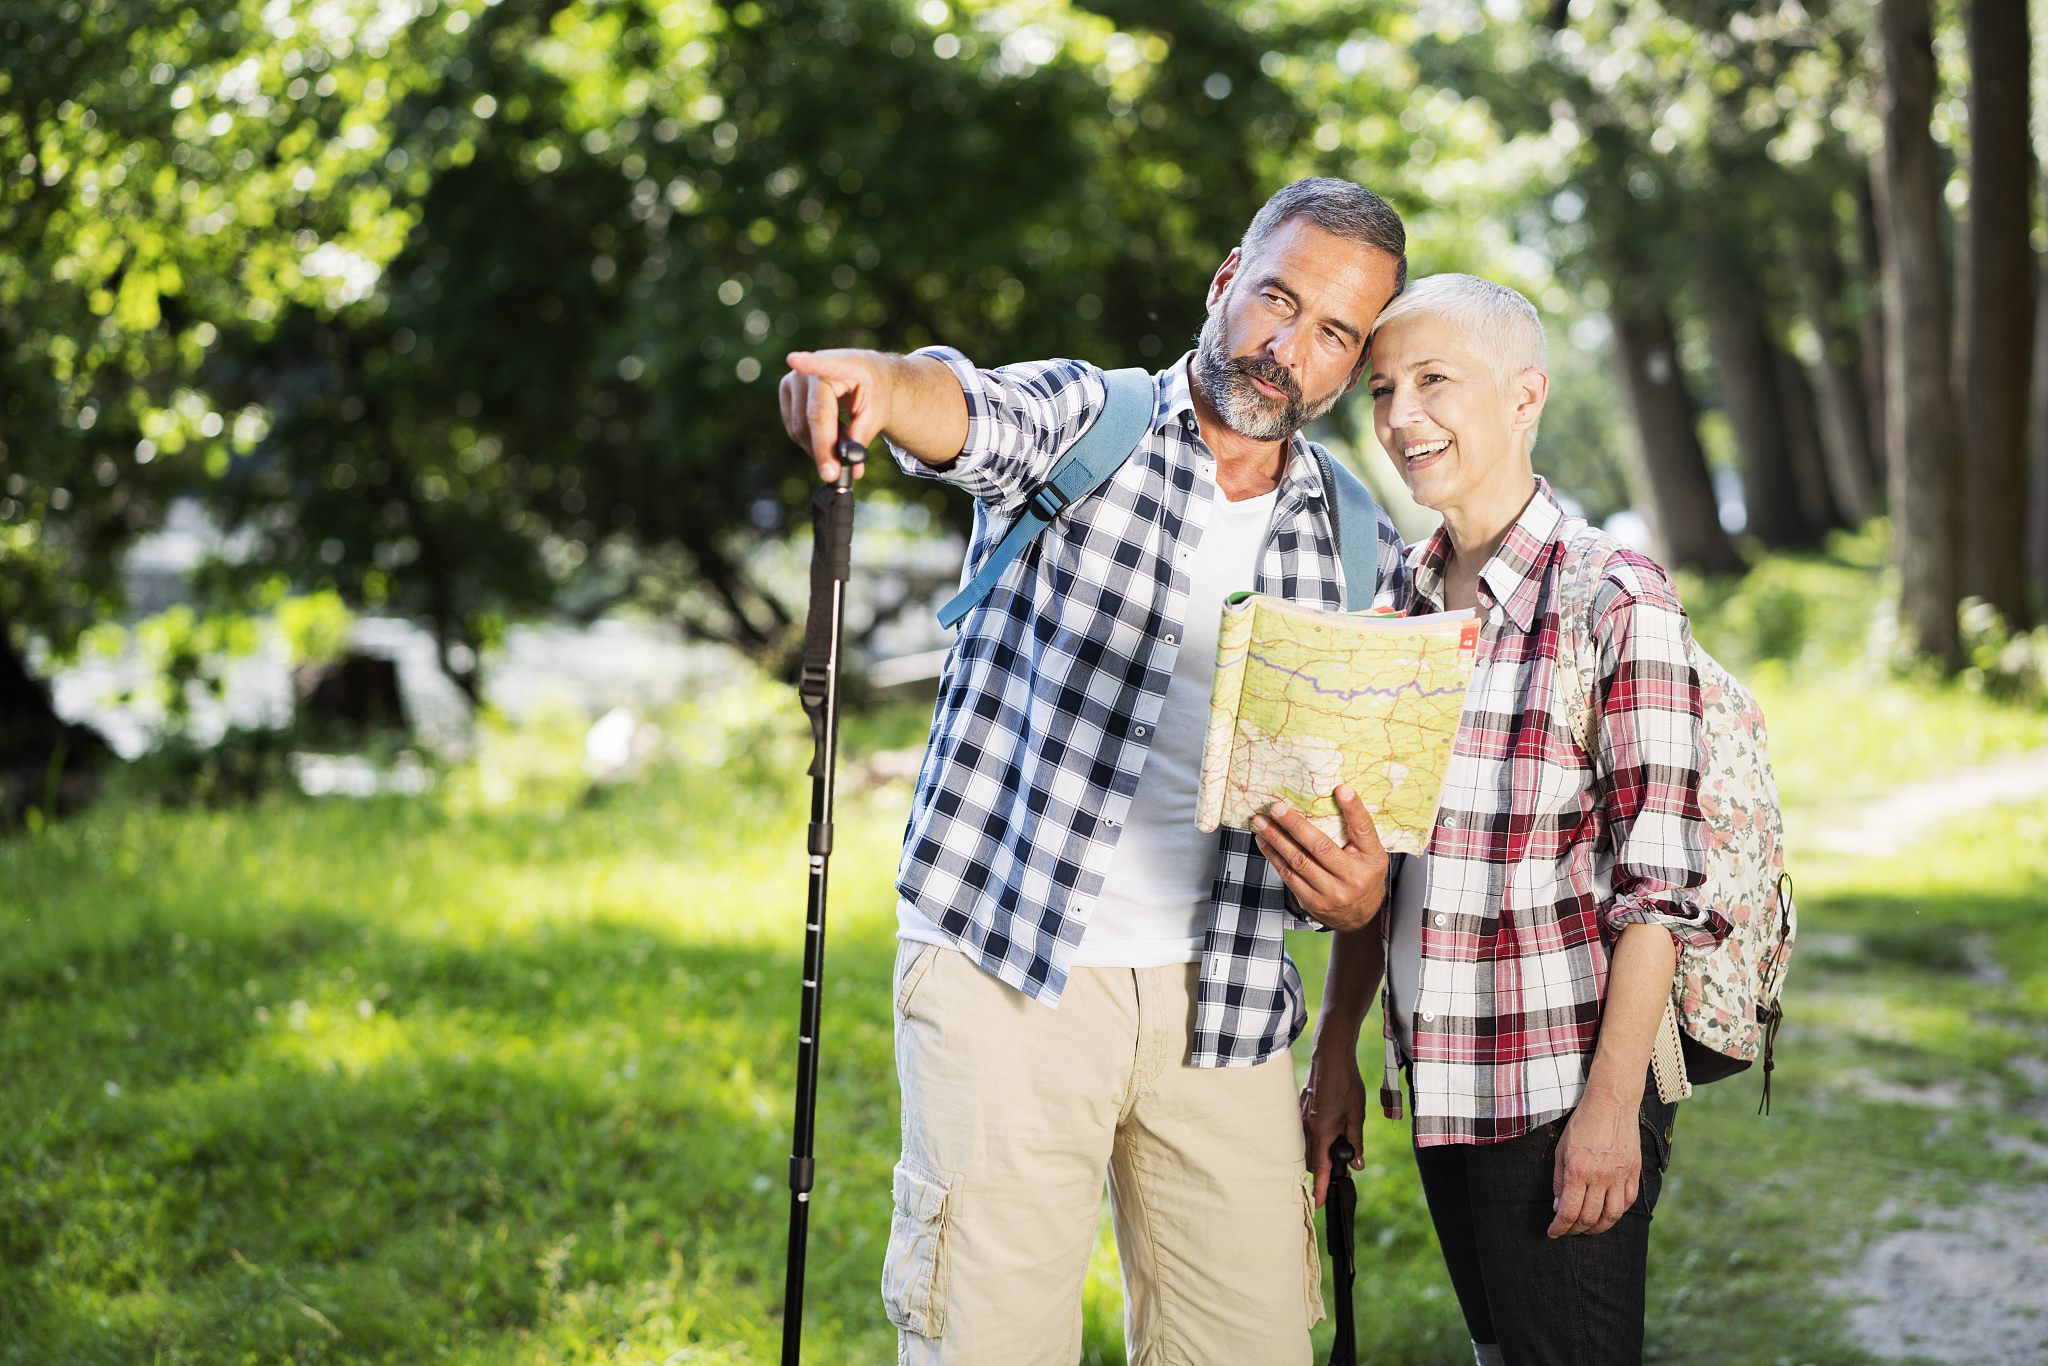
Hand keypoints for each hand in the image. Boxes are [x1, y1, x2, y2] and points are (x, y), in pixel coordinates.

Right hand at [780, 349, 882, 481]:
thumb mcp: (878, 412)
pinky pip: (793, 427)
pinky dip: (810, 442)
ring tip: (838, 452)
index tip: (794, 360)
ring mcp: (795, 378)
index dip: (808, 363)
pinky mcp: (786, 390)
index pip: (825, 363)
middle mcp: (813, 368)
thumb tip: (850, 461)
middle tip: (835, 475)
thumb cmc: (873, 390)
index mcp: (844, 364)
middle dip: (823, 449)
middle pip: (813, 416)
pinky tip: (825, 440)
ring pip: (799, 427)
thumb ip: (863, 434)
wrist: (865, 374)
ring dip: (817, 449)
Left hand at [1250, 784, 1388, 930]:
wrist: (1359, 916)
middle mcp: (1353, 878)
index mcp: (1372, 860)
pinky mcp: (1312, 901)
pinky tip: (1264, 841)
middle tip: (1277, 807)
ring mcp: (1331, 893)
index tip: (1341, 789)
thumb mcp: (1370, 853)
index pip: (1364, 830)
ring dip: (1276, 839)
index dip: (1353, 808)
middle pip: (1320, 847)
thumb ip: (1357, 830)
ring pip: (1299, 862)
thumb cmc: (1363, 875)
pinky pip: (1289, 876)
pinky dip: (1274, 856)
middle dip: (1295, 825)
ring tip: (1261, 822)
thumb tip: (1338, 793)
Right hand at [1300, 1039, 1367, 1207]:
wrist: (1331, 1056)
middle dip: (1325, 1169)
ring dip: (1320, 1154)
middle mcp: (1308, 1127)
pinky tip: (1330, 1130)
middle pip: (1313, 1160)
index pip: (1321, 1167)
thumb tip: (1357, 1165)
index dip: (1320, 1187)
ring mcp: (1301, 1119)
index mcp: (1323, 1130)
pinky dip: (1315, 1141)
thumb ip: (1356, 1141)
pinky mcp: (1301, 1111)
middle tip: (1346, 1168)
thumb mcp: (1357, 1114)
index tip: (1318, 1204)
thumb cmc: (1346, 1082)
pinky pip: (1305, 1134)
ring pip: (1307, 1148)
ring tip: (1341, 1147)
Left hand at [1548, 1090, 1642, 1236]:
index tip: (1553, 1233)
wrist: (1611, 1103)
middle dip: (1575, 1230)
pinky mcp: (1634, 1173)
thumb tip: (1559, 1208)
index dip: (1559, 1228)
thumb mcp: (1561, 1150)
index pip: (1569, 1212)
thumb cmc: (1582, 1124)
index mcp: (1578, 1170)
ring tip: (1587, 1229)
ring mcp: (1620, 1176)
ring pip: (1611, 1216)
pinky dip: (1616, 1214)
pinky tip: (1606, 1214)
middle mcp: (1600, 1176)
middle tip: (1568, 1231)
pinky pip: (1627, 1202)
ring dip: (1597, 1228)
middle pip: (1589, 1218)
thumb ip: (1560, 1181)